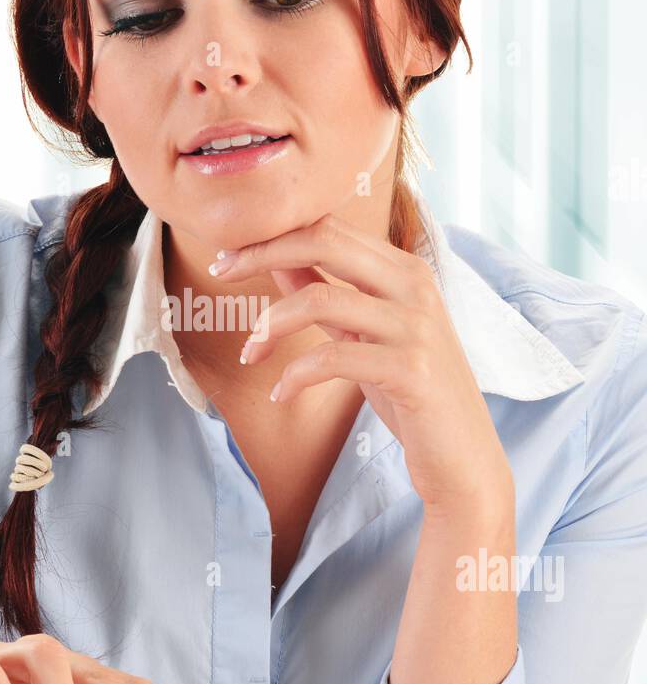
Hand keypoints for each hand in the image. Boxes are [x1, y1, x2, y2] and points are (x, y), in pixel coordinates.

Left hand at [211, 212, 513, 513]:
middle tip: (220, 273)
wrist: (463, 456)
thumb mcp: (363, 335)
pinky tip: (281, 394)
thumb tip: (277, 258)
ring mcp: (416, 327)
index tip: (228, 256)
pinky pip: (333, 359)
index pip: (329, 227)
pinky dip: (295, 376)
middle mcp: (415, 286)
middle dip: (261, 253)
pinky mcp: (412, 370)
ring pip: (320, 300)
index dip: (273, 235)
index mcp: (404, 269)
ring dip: (270, 327)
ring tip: (249, 354)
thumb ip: (325, 293)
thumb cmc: (411, 393)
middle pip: (323, 242)